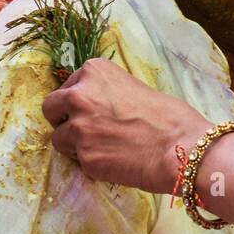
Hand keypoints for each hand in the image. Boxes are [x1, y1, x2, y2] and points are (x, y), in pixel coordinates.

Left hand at [44, 58, 212, 193]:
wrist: (183, 148)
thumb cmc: (171, 117)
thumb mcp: (137, 88)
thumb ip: (109, 93)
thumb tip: (98, 106)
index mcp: (95, 71)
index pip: (67, 86)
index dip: (78, 101)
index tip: (92, 110)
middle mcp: (80, 95)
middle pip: (50, 108)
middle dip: (64, 119)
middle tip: (85, 128)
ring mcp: (79, 127)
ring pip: (59, 138)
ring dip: (75, 144)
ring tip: (104, 147)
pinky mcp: (83, 156)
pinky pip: (76, 160)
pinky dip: (90, 162)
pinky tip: (114, 160)